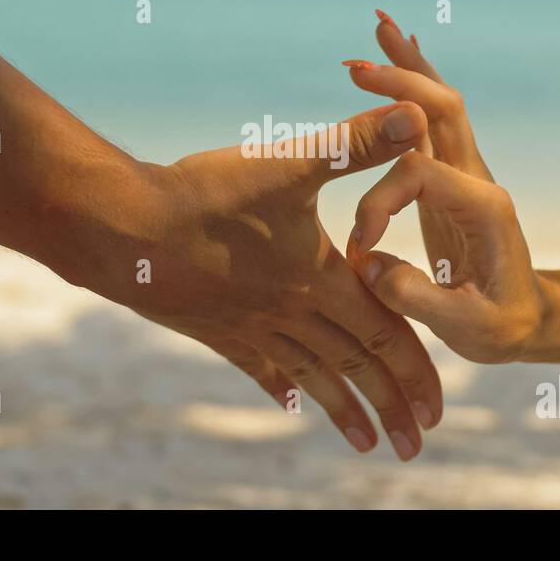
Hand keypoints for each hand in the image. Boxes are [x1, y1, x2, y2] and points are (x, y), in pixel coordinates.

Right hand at [72, 100, 442, 459]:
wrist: (123, 227)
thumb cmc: (204, 195)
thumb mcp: (285, 162)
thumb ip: (352, 143)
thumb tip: (414, 115)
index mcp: (316, 279)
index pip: (383, 333)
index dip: (416, 370)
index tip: (436, 412)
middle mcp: (289, 312)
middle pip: (354, 366)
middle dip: (390, 405)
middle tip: (415, 445)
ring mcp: (251, 325)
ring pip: (311, 375)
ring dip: (343, 410)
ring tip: (369, 445)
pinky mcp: (215, 326)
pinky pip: (258, 365)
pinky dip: (282, 384)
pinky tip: (292, 403)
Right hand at [342, 10, 559, 362]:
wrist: (530, 319)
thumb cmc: (502, 325)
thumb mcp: (469, 329)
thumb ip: (420, 298)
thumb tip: (369, 265)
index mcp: (484, 207)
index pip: (419, 174)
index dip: (379, 201)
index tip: (360, 246)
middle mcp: (476, 178)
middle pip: (441, 109)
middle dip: (400, 82)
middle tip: (356, 64)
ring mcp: (463, 171)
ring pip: (436, 102)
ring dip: (408, 66)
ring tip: (379, 24)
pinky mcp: (446, 176)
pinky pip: (425, 120)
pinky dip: (406, 86)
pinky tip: (387, 61)